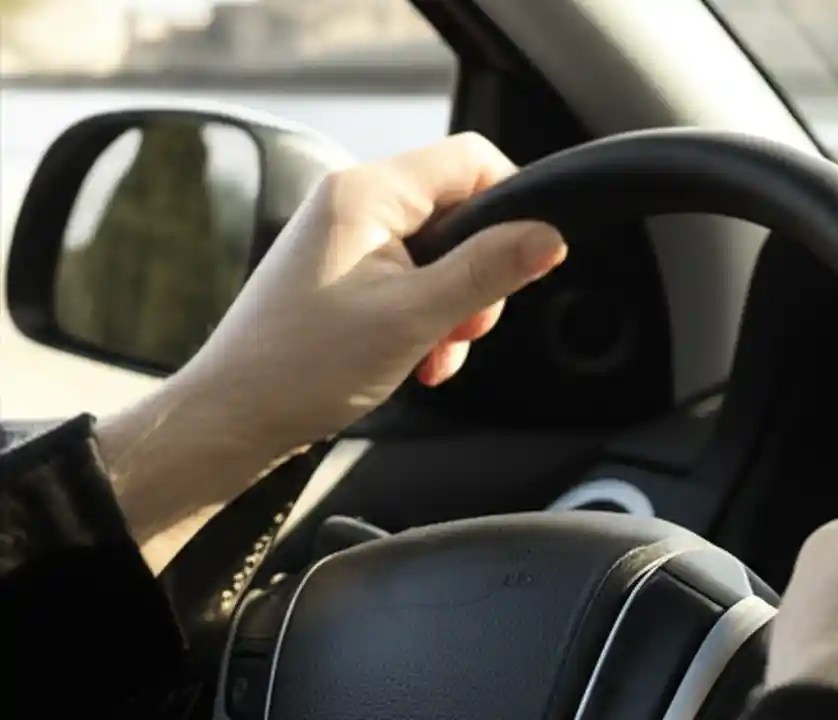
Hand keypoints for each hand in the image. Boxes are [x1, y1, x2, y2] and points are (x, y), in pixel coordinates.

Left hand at [98, 133, 565, 567]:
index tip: (526, 262)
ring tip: (436, 354)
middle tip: (466, 329)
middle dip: (479, 274)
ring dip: (455, 306)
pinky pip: (412, 277)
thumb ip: (488, 272)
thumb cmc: (303, 368)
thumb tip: (550, 237)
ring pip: (441, 252)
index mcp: (367, 193)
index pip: (470, 159)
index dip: (512, 205)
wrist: (232, 418)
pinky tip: (418, 358)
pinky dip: (428, 317)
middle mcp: (354, 201)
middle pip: (460, 210)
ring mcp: (347, 236)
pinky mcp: (344, 271)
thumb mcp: (415, 318)